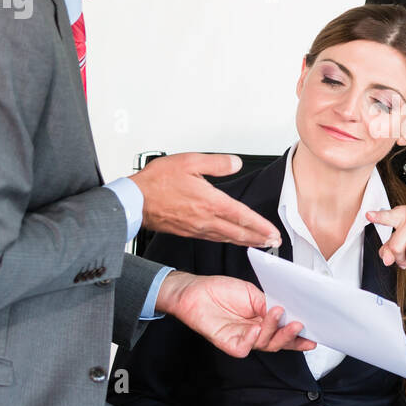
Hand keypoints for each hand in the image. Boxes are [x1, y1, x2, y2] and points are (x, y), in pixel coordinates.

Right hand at [131, 152, 280, 246]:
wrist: (133, 201)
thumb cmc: (156, 182)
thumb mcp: (189, 161)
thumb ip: (217, 163)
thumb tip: (236, 163)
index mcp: (209, 202)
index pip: (242, 216)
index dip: (260, 225)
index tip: (272, 231)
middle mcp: (205, 219)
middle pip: (238, 232)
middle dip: (258, 238)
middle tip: (272, 242)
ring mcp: (197, 228)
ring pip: (227, 237)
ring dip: (245, 241)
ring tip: (258, 243)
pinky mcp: (188, 232)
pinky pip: (214, 238)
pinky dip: (228, 240)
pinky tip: (231, 238)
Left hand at [156, 272, 314, 356]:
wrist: (195, 291)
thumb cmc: (221, 290)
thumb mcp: (253, 294)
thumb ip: (268, 304)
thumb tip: (286, 311)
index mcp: (263, 321)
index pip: (283, 332)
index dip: (299, 337)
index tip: (314, 337)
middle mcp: (255, 333)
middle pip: (278, 342)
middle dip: (291, 335)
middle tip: (298, 324)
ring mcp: (243, 340)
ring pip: (265, 345)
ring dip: (274, 331)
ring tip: (278, 314)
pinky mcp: (230, 344)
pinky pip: (245, 347)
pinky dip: (253, 338)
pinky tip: (255, 328)